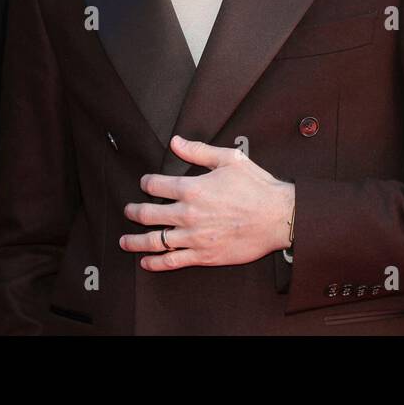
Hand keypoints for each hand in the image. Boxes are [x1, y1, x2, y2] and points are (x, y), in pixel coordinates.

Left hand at [120, 135, 294, 270]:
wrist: (278, 217)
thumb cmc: (257, 186)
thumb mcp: (229, 159)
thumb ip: (198, 151)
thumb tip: (175, 142)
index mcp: (192, 188)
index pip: (156, 185)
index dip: (146, 182)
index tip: (144, 183)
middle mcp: (188, 214)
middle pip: (148, 214)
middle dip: (134, 211)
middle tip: (128, 210)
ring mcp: (194, 237)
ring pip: (155, 241)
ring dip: (135, 241)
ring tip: (125, 241)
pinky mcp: (204, 256)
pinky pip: (172, 262)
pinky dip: (155, 262)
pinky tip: (146, 262)